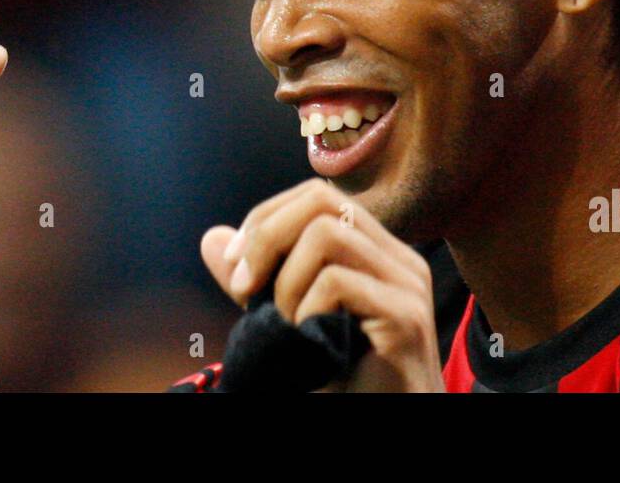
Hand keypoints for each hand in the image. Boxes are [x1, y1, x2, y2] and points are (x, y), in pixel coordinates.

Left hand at [201, 179, 444, 391]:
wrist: (388, 421)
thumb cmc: (342, 377)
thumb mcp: (289, 317)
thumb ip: (258, 278)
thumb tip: (212, 238)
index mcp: (377, 253)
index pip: (317, 197)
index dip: (267, 218)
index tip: (234, 262)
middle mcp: (398, 259)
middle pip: (322, 201)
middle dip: (267, 235)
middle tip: (244, 286)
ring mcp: (407, 285)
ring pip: (328, 234)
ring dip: (287, 280)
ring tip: (286, 322)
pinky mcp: (405, 317)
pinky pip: (337, 283)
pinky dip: (306, 309)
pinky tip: (307, 339)